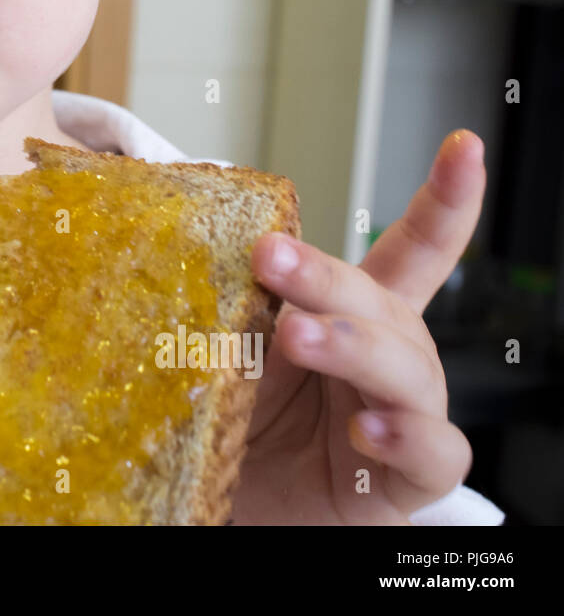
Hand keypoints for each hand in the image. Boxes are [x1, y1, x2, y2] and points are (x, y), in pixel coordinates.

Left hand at [231, 130, 484, 523]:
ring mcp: (401, 417)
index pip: (409, 252)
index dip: (443, 201)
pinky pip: (431, 453)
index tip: (464, 145)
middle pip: (383, 303)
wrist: (222, 506)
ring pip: (409, 368)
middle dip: (327, 276)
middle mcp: (385, 360)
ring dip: (353, 345)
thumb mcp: (225, 349)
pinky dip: (404, 435)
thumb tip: (186, 230)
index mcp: (351, 318)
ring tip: (298, 338)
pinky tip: (365, 425)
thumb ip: (230, 301)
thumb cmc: (229, 421)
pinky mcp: (404, 482)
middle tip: (270, 258)